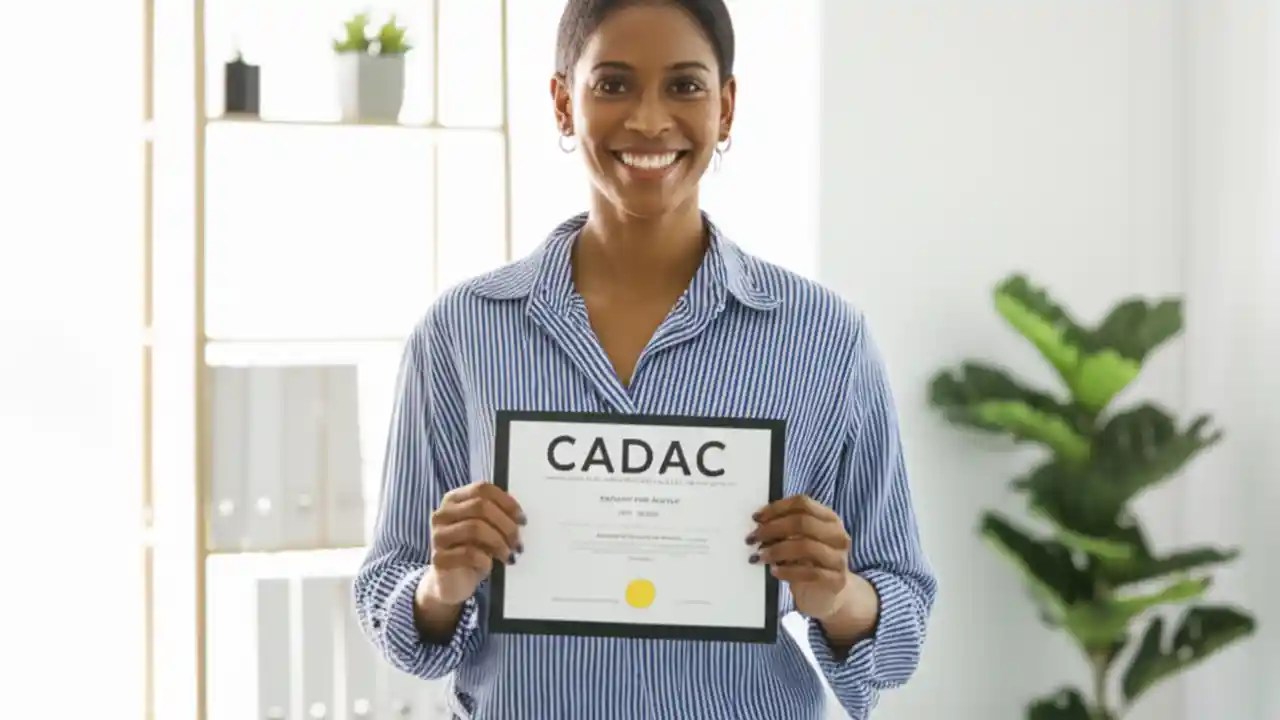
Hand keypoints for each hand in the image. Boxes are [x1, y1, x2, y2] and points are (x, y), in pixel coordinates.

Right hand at [419, 481, 525, 606]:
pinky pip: (468, 553)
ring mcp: (438, 536)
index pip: (482, 489)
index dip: (506, 502)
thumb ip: (497, 517)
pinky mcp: (438, 558)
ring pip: (475, 528)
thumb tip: (518, 518)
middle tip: (517, 542)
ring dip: (499, 543)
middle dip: (506, 524)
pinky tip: (488, 565)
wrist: (451, 583)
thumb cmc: (471, 551)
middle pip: (481, 506)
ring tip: (508, 555)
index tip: (521, 520)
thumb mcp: (486, 530)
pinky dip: (485, 560)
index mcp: (454, 500)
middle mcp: (443, 514)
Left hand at [748, 494, 851, 621]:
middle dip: (773, 528)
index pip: (802, 503)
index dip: (777, 508)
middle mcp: (838, 535)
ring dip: (777, 550)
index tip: (756, 518)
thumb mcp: (797, 541)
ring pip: (806, 546)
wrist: (825, 594)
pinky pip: (810, 573)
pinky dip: (787, 571)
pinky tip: (774, 571)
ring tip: (760, 556)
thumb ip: (784, 529)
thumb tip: (759, 523)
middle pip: (803, 522)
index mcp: (829, 519)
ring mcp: (839, 558)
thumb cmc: (808, 563)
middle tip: (753, 538)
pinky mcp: (837, 580)